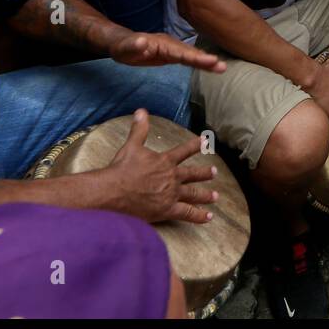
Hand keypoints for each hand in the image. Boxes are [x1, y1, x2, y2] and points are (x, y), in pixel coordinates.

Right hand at [104, 110, 219, 223]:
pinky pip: (187, 213)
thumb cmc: (121, 169)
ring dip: (205, 195)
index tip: (205, 140)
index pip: (184, 151)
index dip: (195, 145)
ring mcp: (171, 194)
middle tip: (214, 172)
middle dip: (204, 173)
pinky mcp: (167, 210)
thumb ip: (139, 129)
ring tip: (216, 197)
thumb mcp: (131, 146)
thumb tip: (141, 111)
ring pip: (193, 194)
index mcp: (165, 161)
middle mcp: (172, 177)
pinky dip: (198, 216)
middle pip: (192, 174)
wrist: (113, 191)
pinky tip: (208, 218)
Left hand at [110, 32, 226, 72]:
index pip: (181, 52)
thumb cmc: (122, 46)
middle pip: (190, 53)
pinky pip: (188, 58)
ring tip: (222, 68)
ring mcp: (172, 49)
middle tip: (222, 66)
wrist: (121, 43)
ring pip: (191, 55)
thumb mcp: (124, 48)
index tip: (211, 60)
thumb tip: (143, 41)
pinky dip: (199, 62)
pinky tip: (210, 66)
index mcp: (162, 43)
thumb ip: (134, 45)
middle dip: (206, 60)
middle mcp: (170, 44)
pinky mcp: (172, 54)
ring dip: (206, 62)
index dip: (196, 57)